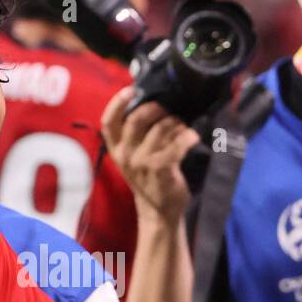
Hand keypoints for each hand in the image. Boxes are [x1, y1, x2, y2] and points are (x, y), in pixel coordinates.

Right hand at [100, 88, 199, 224]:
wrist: (159, 211)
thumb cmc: (150, 178)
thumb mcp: (134, 157)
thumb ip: (136, 135)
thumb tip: (153, 102)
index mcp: (116, 150)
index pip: (108, 122)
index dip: (117, 103)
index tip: (131, 89)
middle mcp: (125, 155)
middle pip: (137, 119)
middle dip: (157, 109)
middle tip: (169, 111)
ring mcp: (141, 163)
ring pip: (160, 129)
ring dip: (176, 123)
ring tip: (182, 128)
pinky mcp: (160, 170)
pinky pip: (176, 145)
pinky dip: (188, 136)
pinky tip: (193, 136)